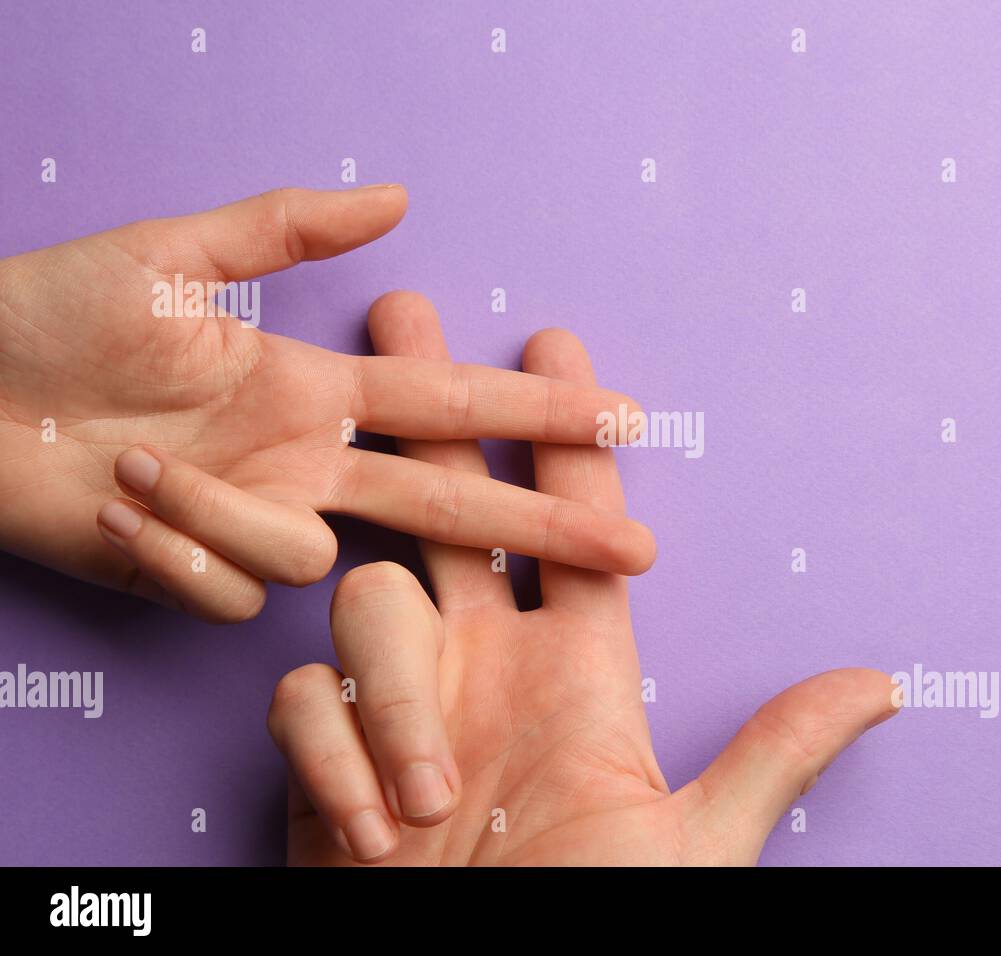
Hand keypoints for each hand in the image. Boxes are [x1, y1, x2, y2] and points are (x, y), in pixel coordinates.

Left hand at [0, 188, 653, 621]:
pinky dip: (169, 551)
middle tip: (629, 551)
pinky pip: (228, 590)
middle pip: (451, 504)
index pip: (452, 405)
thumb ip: (287, 229)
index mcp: (313, 394)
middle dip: (541, 525)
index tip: (618, 421)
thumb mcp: (172, 258)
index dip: (535, 413)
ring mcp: (257, 525)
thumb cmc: (52, 318)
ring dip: (216, 513)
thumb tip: (397, 196)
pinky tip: (114, 514)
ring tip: (131, 469)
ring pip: (308, 557)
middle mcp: (307, 466)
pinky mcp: (200, 578)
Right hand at [267, 296, 897, 864]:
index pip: (570, 521)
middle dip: (431, 413)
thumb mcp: (690, 844)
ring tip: (424, 797)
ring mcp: (407, 701)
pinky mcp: (330, 752)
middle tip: (405, 311)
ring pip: (367, 603)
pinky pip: (304, 703)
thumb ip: (774, 756)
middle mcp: (487, 663)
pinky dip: (332, 756)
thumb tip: (885, 684)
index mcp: (579, 669)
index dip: (566, 436)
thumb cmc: (586, 919)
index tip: (554, 347)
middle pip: (454, 503)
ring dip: (390, 696)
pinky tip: (369, 827)